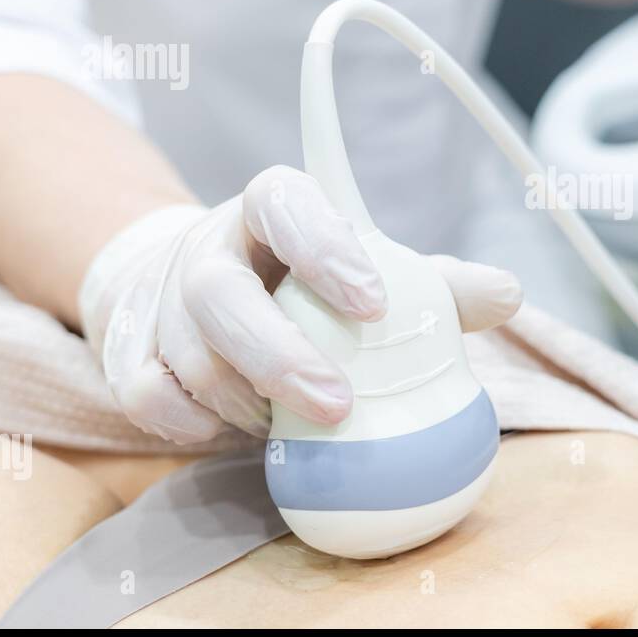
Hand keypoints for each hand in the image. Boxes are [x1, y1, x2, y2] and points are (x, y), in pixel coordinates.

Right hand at [78, 166, 521, 443]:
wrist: (194, 286)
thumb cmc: (308, 283)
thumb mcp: (371, 271)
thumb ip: (436, 285)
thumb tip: (509, 293)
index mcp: (270, 208)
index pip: (285, 202)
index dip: (324, 248)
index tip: (374, 302)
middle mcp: (209, 247)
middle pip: (221, 294)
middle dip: (280, 355)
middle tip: (338, 405)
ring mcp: (161, 300)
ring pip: (188, 354)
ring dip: (247, 401)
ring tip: (296, 422)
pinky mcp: (129, 352)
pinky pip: (147, 396)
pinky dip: (193, 425)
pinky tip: (235, 433)